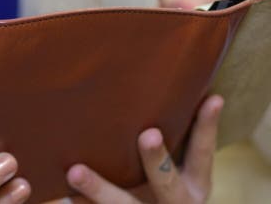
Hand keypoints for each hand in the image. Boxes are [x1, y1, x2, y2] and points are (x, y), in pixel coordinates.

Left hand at [46, 95, 223, 203]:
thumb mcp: (181, 172)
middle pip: (167, 184)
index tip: (212, 97)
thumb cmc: (161, 188)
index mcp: (194, 185)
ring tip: (74, 171)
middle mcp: (176, 203)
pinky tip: (58, 192)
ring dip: (99, 190)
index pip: (203, 153)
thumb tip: (174, 80)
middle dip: (157, 160)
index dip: (207, 126)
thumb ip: (175, 139)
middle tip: (148, 134)